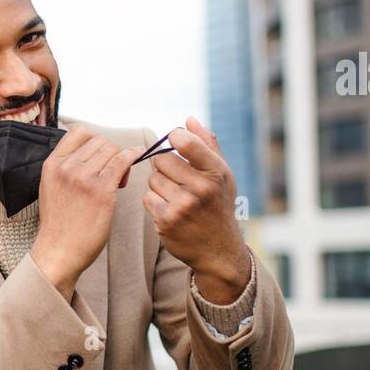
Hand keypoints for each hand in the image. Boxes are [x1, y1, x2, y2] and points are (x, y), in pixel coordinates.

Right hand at [31, 125, 144, 301]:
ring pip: (112, 149)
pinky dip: (133, 154)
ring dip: (120, 158)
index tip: (99, 155)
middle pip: (99, 141)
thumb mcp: (50, 187)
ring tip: (117, 179)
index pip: (78, 132)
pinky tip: (137, 154)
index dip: (94, 140)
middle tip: (110, 173)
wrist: (59, 251)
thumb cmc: (59, 224)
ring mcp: (84, 177)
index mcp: (52, 164)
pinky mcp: (102, 190)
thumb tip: (91, 153)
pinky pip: (122, 161)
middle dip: (109, 152)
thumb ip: (64, 168)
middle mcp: (66, 167)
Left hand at [143, 116, 250, 302]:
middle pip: (161, 160)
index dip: (174, 138)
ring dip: (160, 185)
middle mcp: (200, 188)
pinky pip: (147, 197)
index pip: (185, 142)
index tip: (175, 143)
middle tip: (177, 178)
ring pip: (153, 179)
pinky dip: (155, 202)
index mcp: (215, 172)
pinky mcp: (166, 220)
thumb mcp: (222, 175)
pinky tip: (171, 210)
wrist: (218, 250)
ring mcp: (182, 205)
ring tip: (177, 196)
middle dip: (165, 166)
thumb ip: (207, 145)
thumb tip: (188, 119)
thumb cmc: (218, 205)